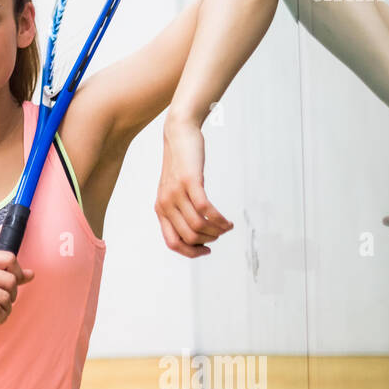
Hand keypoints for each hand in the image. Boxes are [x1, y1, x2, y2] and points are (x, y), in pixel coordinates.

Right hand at [0, 250, 34, 342]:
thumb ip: (7, 276)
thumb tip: (31, 274)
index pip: (9, 258)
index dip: (17, 273)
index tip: (12, 285)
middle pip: (10, 279)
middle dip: (12, 295)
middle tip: (4, 303)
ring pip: (5, 297)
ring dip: (7, 309)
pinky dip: (0, 318)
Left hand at [155, 120, 233, 256]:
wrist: (178, 135)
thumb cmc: (180, 164)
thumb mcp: (174, 190)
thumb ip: (179, 210)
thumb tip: (196, 231)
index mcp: (161, 210)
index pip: (172, 243)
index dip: (191, 252)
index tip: (206, 250)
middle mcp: (166, 204)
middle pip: (188, 237)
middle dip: (208, 240)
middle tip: (220, 234)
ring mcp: (176, 193)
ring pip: (197, 226)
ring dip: (216, 231)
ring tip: (226, 227)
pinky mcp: (190, 182)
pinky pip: (205, 209)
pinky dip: (219, 219)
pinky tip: (227, 221)